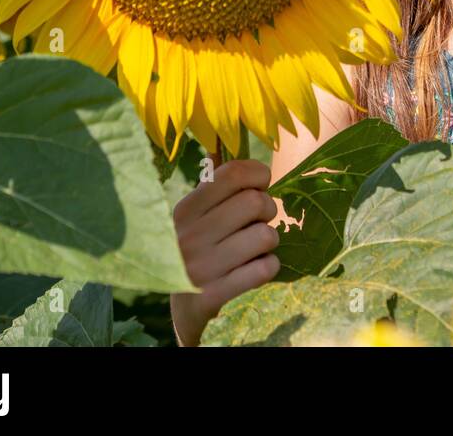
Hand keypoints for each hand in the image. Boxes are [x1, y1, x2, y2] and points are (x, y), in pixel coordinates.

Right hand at [169, 158, 281, 346]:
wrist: (182, 307)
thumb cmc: (197, 248)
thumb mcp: (195, 216)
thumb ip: (213, 184)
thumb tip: (222, 144)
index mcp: (185, 210)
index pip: (231, 173)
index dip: (258, 174)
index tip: (261, 184)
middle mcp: (189, 236)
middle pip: (255, 202)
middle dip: (268, 209)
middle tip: (260, 220)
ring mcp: (200, 268)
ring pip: (265, 236)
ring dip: (270, 240)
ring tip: (256, 246)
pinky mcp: (213, 296)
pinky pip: (263, 269)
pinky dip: (269, 265)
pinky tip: (257, 267)